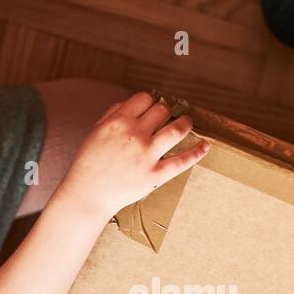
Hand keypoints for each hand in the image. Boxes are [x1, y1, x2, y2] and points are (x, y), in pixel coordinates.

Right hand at [57, 91, 209, 217]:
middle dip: (166, 111)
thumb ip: (113, 114)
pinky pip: (182, 161)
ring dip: (186, 122)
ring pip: (176, 129)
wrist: (88, 194)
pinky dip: (197, 152)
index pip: (144, 99)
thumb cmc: (89, 163)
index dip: (151, 101)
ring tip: (187, 122)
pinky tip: (205, 146)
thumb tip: (133, 102)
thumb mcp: (96, 131)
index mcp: (118, 122)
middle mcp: (134, 135)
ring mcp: (147, 155)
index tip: (153, 108)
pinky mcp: (155, 175)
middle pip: (161, 110)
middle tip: (168, 116)